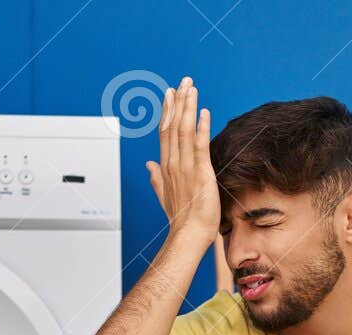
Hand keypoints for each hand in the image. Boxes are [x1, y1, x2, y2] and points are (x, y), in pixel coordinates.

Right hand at [146, 77, 220, 254]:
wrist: (189, 235)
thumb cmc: (181, 219)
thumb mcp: (164, 195)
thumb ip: (156, 178)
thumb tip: (148, 166)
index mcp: (166, 167)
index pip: (165, 133)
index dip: (168, 112)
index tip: (170, 94)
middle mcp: (173, 163)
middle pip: (173, 126)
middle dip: (178, 102)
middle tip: (182, 81)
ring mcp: (185, 167)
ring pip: (184, 130)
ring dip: (187, 107)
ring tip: (191, 88)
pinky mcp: (200, 173)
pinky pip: (199, 145)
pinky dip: (200, 128)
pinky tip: (203, 112)